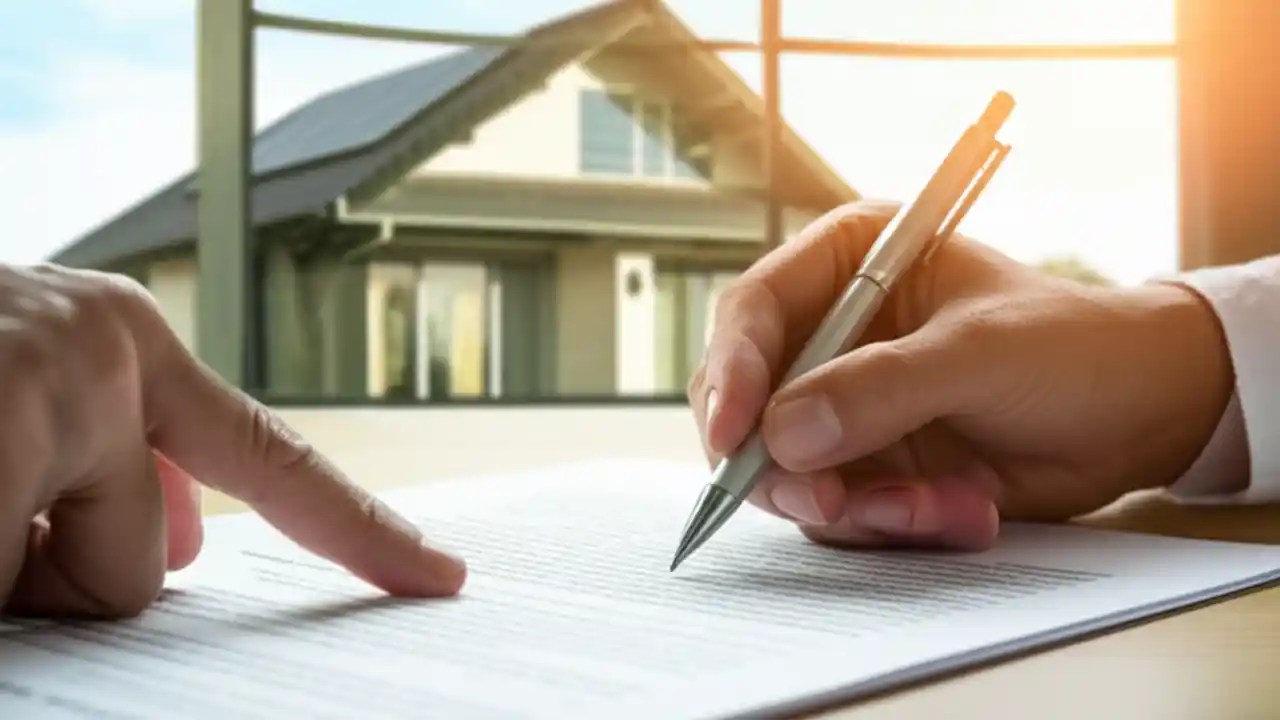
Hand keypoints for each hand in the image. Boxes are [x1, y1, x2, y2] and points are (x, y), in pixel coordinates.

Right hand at [0, 265, 464, 616]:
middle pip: (156, 562)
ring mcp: (45, 389)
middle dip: (64, 571)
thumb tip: (184, 545)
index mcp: (125, 341)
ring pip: (88, 587)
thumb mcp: (27, 400)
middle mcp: (106, 352)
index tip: (439, 575)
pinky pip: (6, 595)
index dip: (360, 528)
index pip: (272, 458)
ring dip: (9, 576)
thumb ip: (124, 461)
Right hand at [689, 201, 1233, 549]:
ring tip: (938, 506)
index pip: (753, 312)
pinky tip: (958, 510)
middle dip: (783, 462)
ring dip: (854, 504)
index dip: (731, 372)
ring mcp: (844, 403)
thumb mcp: (981, 353)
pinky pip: (837, 507)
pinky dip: (886, 523)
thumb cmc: (1073, 348)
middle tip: (830, 503)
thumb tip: (783, 437)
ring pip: (787, 468)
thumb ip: (882, 388)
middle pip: (749, 401)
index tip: (732, 437)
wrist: (1140, 414)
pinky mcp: (866, 462)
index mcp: (847, 263)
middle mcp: (831, 332)